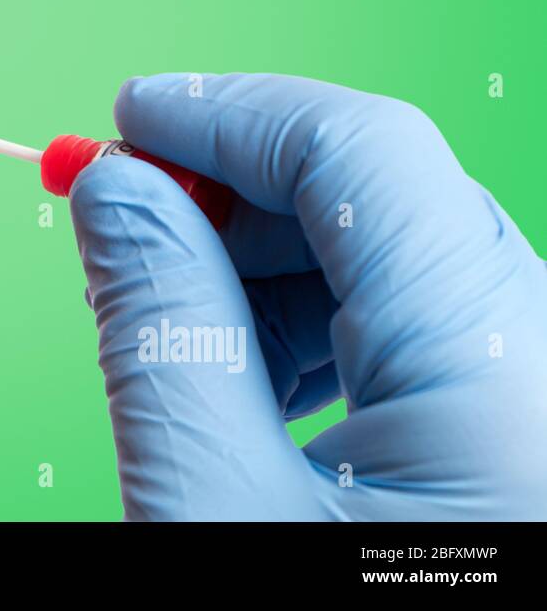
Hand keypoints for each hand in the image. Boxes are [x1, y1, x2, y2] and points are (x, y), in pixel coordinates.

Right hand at [68, 73, 546, 519]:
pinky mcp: (515, 438)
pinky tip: (245, 383)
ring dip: (265, 269)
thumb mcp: (210, 503)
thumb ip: (161, 325)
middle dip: (237, 197)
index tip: (127, 120)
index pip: (363, 152)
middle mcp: (545, 369)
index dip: (228, 114)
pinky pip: (415, 335)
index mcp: (497, 374)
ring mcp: (535, 399)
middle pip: (384, 200)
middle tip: (125, 225)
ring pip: (395, 266)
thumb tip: (114, 188)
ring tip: (174, 326)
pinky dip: (312, 329)